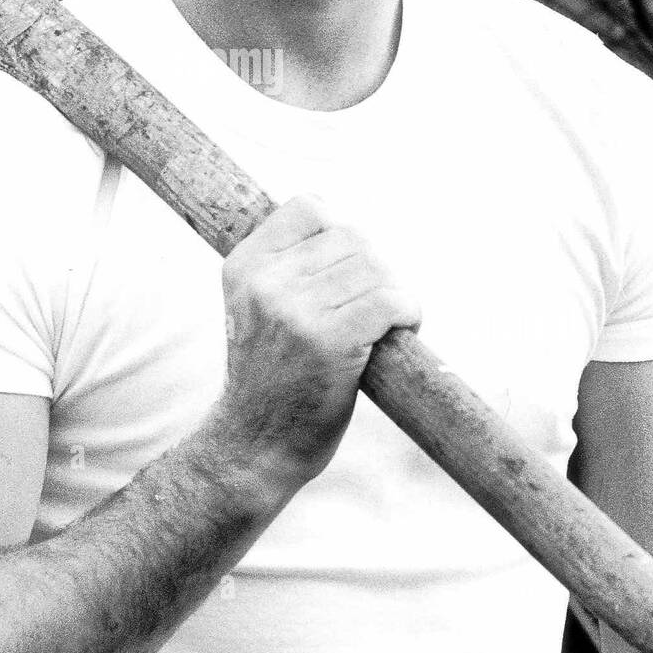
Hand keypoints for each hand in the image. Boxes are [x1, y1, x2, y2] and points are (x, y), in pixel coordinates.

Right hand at [208, 194, 421, 494]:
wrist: (255, 445)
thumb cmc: (270, 375)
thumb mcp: (255, 308)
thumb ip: (286, 266)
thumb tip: (350, 231)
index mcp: (244, 266)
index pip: (308, 207)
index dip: (339, 232)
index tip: (344, 270)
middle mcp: (265, 282)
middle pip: (352, 238)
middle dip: (374, 269)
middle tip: (374, 306)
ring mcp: (296, 311)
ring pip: (375, 267)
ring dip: (395, 292)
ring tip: (387, 321)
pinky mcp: (330, 341)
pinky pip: (389, 300)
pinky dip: (408, 311)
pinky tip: (403, 328)